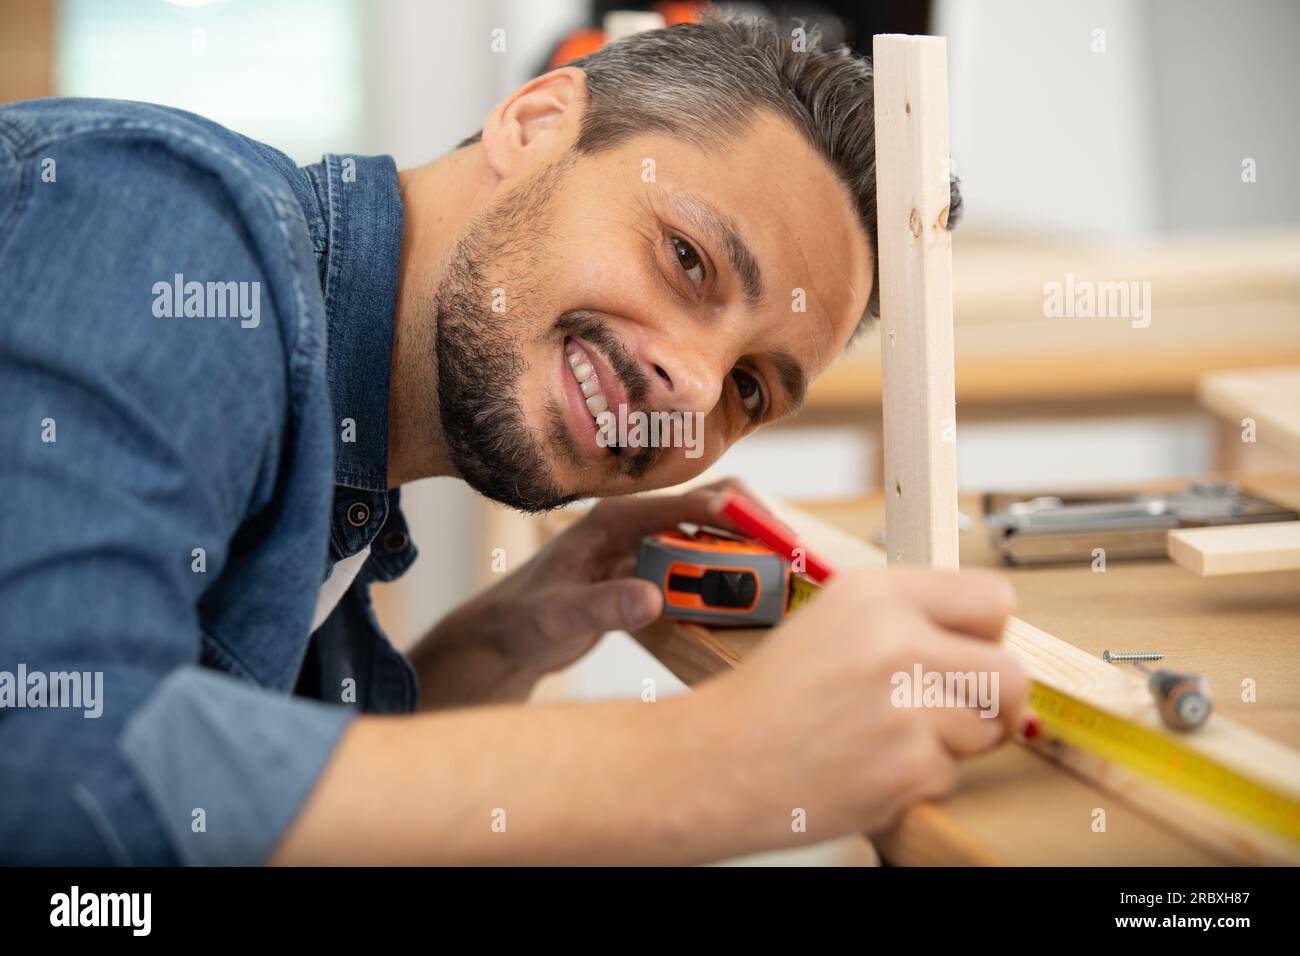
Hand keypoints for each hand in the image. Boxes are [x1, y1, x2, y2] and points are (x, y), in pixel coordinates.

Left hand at [421, 478, 781, 679]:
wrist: (504, 638)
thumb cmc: (521, 618)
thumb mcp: (557, 617)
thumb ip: (602, 606)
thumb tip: (653, 598)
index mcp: (613, 519)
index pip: (688, 503)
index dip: (737, 514)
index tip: (775, 535)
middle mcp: (635, 526)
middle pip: (712, 513)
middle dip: (755, 533)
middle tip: (793, 563)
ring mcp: (645, 549)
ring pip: (712, 541)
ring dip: (745, 560)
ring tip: (780, 587)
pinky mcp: (651, 574)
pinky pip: (701, 570)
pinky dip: (728, 583)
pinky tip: (747, 606)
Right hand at [699, 566, 1026, 842]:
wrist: (719, 760)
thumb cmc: (772, 697)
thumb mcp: (833, 621)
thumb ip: (907, 617)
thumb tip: (985, 637)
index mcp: (876, 594)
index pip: (992, 598)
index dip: (989, 634)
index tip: (975, 653)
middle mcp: (895, 641)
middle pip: (1011, 672)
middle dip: (996, 701)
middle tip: (960, 711)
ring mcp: (904, 706)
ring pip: (989, 730)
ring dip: (953, 743)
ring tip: (892, 737)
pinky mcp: (906, 767)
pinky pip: (952, 775)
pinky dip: (919, 779)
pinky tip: (871, 764)